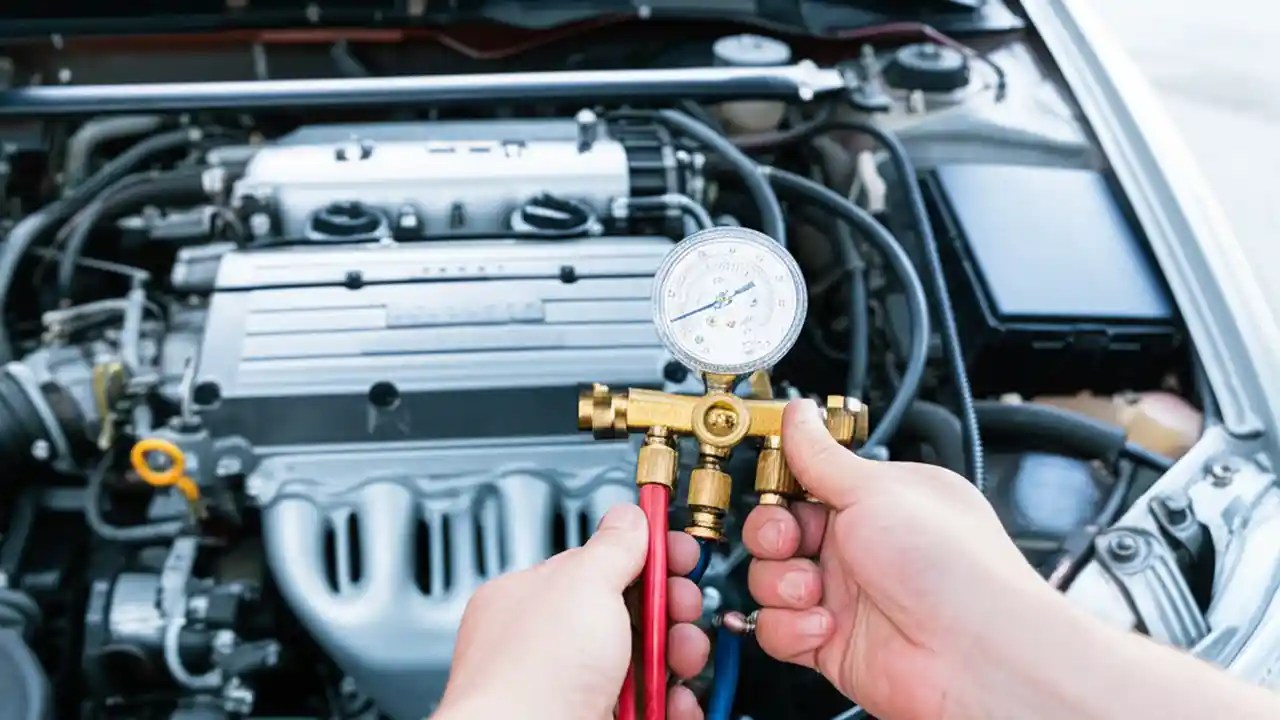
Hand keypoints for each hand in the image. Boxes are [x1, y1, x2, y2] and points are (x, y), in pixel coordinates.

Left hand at [436, 504, 708, 719]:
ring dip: (678, 655)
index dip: (645, 557)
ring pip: (645, 664)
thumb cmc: (531, 675)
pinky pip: (651, 706)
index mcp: (531, 599)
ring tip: (682, 658)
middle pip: (629, 615)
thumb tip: (630, 516)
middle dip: (669, 609)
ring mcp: (573, 690)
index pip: (597, 565)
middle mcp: (548, 647)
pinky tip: (677, 700)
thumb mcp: (583, 584)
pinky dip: (673, 703)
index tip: (678, 555)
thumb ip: (613, 546)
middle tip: (680, 609)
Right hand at [743, 400, 1067, 719]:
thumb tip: (799, 412)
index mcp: (879, 500)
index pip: (807, 482)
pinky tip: (824, 625)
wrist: (974, 656)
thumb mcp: (877, 491)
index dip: (782, 485)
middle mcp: (861, 545)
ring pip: (770, 579)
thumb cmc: (952, 568)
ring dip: (781, 583)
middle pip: (778, 530)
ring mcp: (844, 595)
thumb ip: (822, 456)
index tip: (776, 487)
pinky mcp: (829, 641)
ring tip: (813, 588)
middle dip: (772, 534)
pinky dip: (791, 628)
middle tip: (790, 539)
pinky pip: (777, 629)